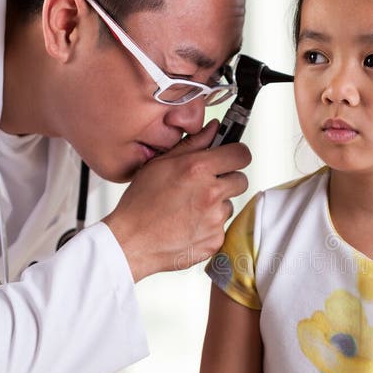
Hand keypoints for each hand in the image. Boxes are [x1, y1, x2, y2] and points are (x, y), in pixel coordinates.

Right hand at [103, 120, 250, 281]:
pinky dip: (209, 226)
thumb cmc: (140, 205)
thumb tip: (214, 129)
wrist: (131, 243)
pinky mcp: (215, 240)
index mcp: (198, 169)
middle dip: (228, 180)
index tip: (231, 157)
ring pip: (229, 205)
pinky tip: (188, 225)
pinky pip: (221, 227)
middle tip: (206, 185)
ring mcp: (215, 219)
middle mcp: (210, 194)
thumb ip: (193, 144)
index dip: (236, 154)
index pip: (241, 155)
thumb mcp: (160, 164)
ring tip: (189, 208)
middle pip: (241, 180)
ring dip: (216, 205)